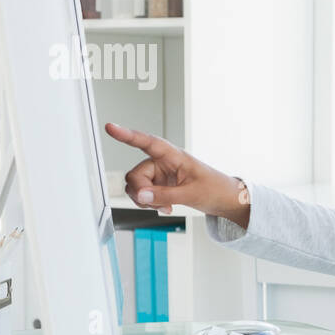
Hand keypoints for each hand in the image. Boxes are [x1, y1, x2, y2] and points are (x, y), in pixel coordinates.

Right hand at [105, 122, 250, 227]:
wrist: (224, 199)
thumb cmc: (214, 189)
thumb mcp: (192, 193)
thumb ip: (165, 195)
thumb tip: (141, 196)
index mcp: (173, 155)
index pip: (147, 142)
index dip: (128, 135)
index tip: (111, 127)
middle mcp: (162, 162)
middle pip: (135, 175)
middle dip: (141, 192)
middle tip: (156, 204)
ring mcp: (159, 175)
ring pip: (135, 186)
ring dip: (145, 200)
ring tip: (166, 206)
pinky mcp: (159, 186)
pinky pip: (142, 195)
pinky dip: (149, 203)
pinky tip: (165, 207)